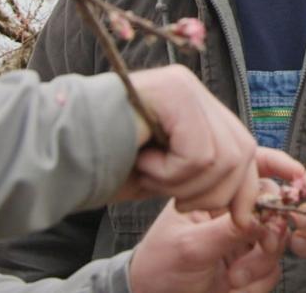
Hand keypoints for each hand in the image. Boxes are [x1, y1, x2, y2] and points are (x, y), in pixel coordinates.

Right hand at [119, 65, 258, 228]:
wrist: (57, 153)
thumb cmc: (108, 166)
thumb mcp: (168, 177)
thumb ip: (207, 178)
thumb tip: (248, 207)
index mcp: (196, 105)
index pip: (244, 146)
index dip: (246, 188)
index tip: (239, 219)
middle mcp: (193, 89)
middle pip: (241, 152)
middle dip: (214, 193)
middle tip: (171, 195)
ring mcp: (184, 86)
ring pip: (221, 157)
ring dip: (183, 184)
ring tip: (149, 172)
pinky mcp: (174, 92)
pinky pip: (198, 153)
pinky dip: (170, 173)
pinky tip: (142, 161)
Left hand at [129, 149, 304, 292]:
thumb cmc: (157, 268)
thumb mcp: (189, 246)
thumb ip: (227, 231)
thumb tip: (262, 217)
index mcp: (214, 196)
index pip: (250, 169)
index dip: (278, 167)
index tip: (297, 176)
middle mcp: (232, 216)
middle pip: (274, 209)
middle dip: (271, 230)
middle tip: (263, 242)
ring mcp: (243, 243)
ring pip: (277, 244)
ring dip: (260, 262)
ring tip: (234, 276)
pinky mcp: (250, 270)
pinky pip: (272, 272)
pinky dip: (257, 282)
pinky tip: (233, 285)